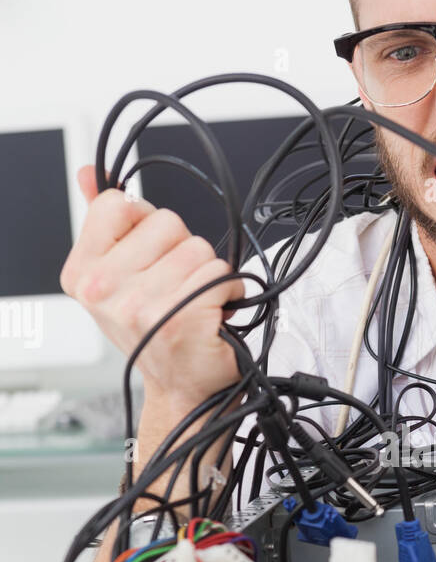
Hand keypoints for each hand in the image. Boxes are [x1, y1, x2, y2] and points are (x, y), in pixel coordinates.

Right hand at [60, 167, 245, 408]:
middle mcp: (104, 290)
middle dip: (181, 249)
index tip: (148, 253)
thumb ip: (104, 222)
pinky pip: (222, 274)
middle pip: (166, 222)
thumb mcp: (116, 277)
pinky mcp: (183, 318)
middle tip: (173, 288)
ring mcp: (142, 306)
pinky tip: (211, 315)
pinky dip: (228, 292)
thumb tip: (88, 173)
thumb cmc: (153, 333)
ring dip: (206, 273)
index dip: (144, 222)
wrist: (182, 389)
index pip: (118, 203)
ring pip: (198, 249)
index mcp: (81, 273)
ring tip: (193, 302)